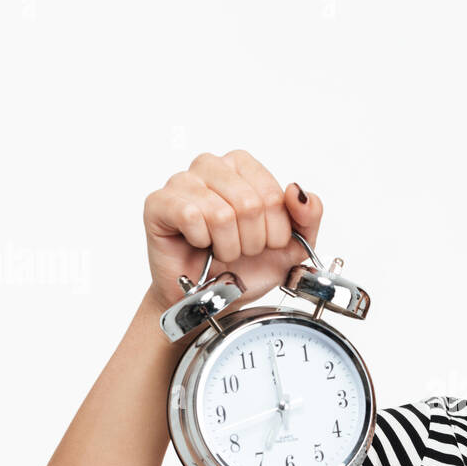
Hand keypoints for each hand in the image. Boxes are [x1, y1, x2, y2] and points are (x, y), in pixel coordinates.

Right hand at [142, 149, 323, 308]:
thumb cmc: (246, 267)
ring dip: (227, 246)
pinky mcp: (158, 203)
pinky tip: (198, 244)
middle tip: (240, 250)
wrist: (213, 299)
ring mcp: (182, 181)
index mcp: (243, 167)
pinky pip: (191, 217)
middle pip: (250, 204)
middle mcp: (212, 166)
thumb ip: (308, 217)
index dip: (274, 231)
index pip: (274, 196)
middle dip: (252, 241)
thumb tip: (297, 191)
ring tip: (220, 250)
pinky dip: (202, 242)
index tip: (265, 243)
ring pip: (222, 214)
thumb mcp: (291, 246)